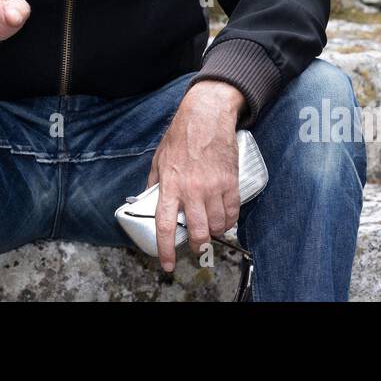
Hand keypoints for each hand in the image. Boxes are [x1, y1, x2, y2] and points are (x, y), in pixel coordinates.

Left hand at [143, 81, 244, 271]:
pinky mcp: (230, 182)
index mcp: (171, 185)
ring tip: (209, 229)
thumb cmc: (180, 136)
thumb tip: (148, 200)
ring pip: (217, 225)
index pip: (166, 225)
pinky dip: (229, 220)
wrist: (206, 116)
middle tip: (195, 245)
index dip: (165, 249)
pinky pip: (233, 211)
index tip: (167, 264)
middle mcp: (192, 190)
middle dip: (197, 245)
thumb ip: (155, 183)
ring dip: (213, 232)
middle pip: (197, 232)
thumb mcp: (159, 159)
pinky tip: (224, 219)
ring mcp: (213, 187)